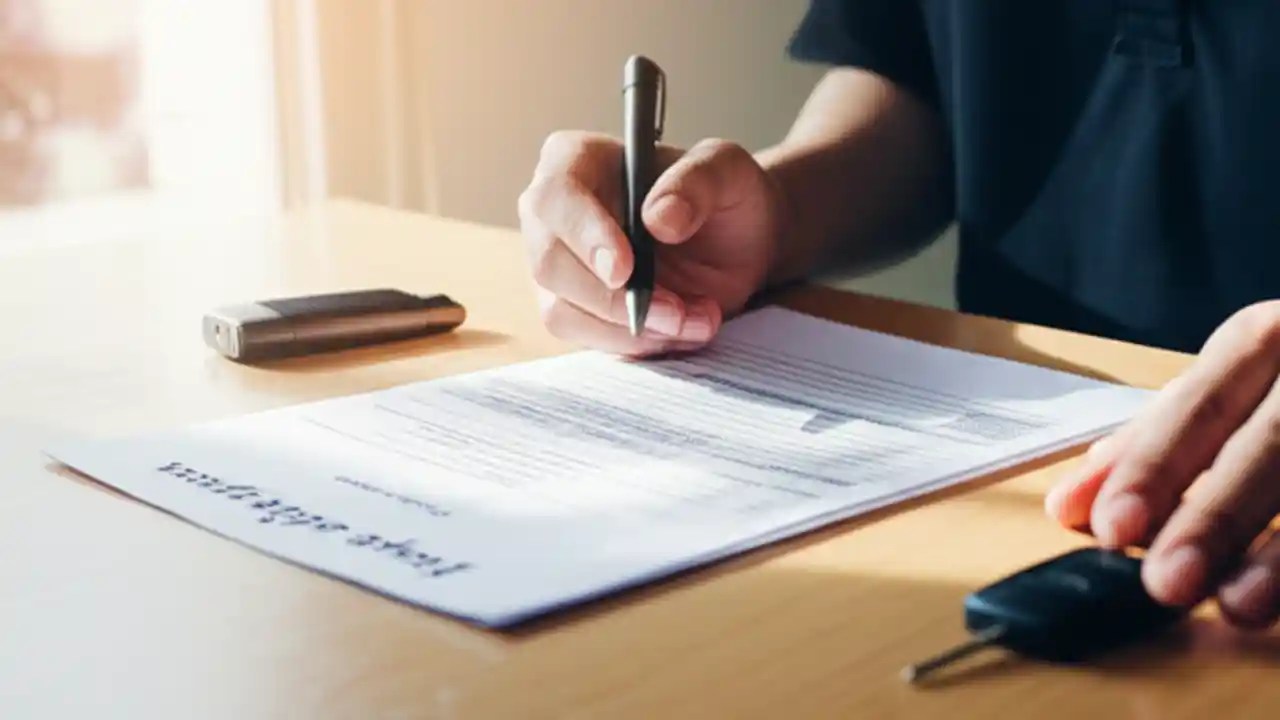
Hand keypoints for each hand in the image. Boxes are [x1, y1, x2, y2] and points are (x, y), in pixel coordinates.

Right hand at [518, 131, 785, 355]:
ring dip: (631, 329)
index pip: (556, 197)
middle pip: (550, 264)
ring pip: (563, 311)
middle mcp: (554, 214)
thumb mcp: (726, 170)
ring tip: (694, 320)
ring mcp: (559, 266)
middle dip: (614, 299)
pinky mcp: (575, 308)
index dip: (584, 235)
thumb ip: (697, 182)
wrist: (737, 242)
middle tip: (676, 311)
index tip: (624, 270)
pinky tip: (680, 330)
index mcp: (577, 160)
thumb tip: (659, 218)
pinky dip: (637, 344)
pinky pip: (588, 338)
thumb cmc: (721, 194)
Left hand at [1046, 301, 1279, 627]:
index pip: (1196, 402)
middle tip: (1165, 580)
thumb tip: (1072, 505)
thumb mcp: (1229, 395)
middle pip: (1272, 440)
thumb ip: (1154, 446)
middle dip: (1216, 513)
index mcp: (1266, 337)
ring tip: (1238, 604)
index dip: (1152, 466)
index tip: (1107, 525)